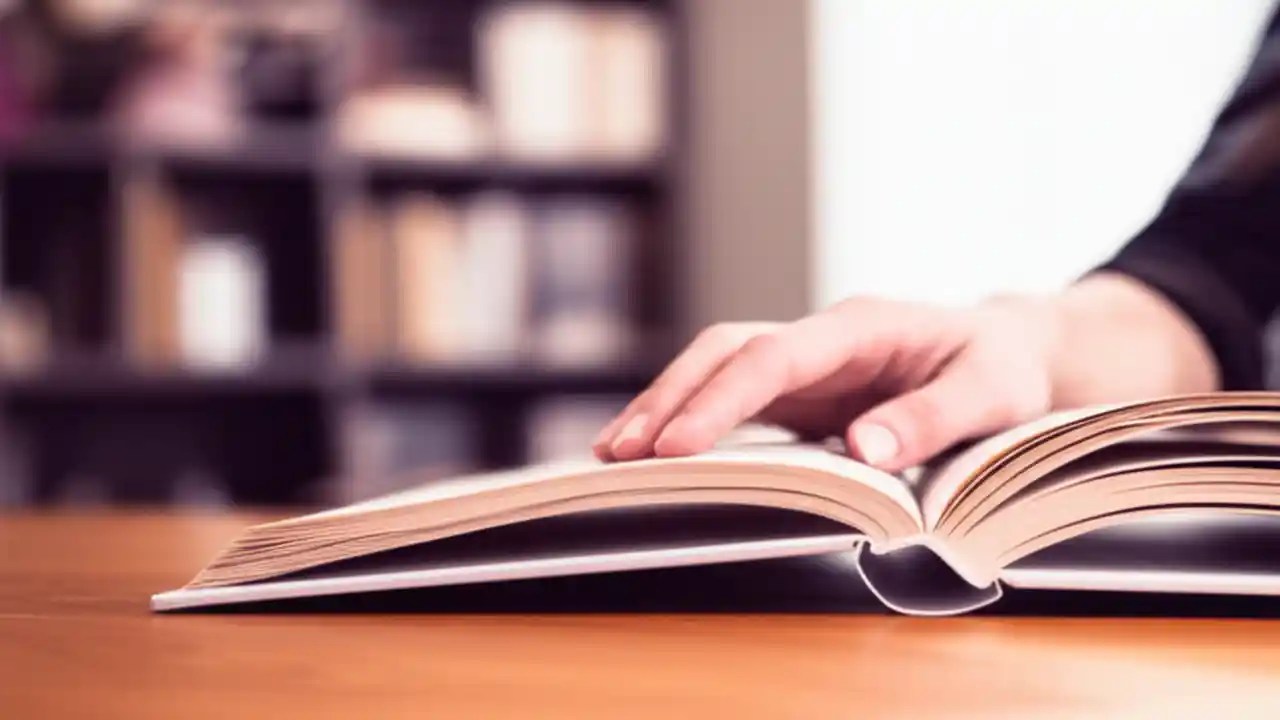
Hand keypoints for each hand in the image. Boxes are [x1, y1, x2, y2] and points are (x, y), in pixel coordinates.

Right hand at [593, 296, 1060, 471]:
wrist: (1006, 350)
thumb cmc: (1002, 370)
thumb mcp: (993, 394)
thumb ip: (933, 417)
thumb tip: (863, 451)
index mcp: (862, 326)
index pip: (773, 357)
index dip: (721, 400)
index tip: (676, 447)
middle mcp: (822, 337)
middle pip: (726, 351)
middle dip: (669, 398)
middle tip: (619, 454)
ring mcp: (807, 361)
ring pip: (718, 368)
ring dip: (667, 406)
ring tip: (614, 456)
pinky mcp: (802, 388)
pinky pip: (734, 396)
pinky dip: (691, 420)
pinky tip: (659, 454)